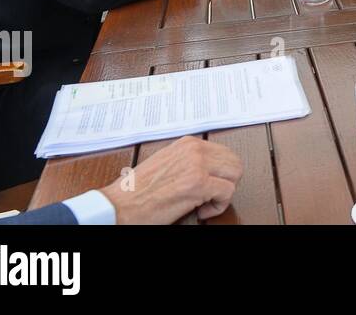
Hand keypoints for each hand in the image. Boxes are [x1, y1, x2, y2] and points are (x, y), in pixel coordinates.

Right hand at [99, 136, 243, 223]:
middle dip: (227, 182)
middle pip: (234, 163)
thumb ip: (188, 160)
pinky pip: (228, 192)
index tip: (210, 186)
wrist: (120, 205)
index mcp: (188, 144)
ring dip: (224, 193)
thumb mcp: (167, 162)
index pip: (225, 153)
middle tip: (210, 196)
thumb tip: (208, 167)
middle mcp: (195, 150)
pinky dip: (218, 206)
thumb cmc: (138, 190)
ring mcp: (198, 165)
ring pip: (235, 175)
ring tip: (205, 203)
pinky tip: (201, 211)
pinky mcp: (199, 184)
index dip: (221, 174)